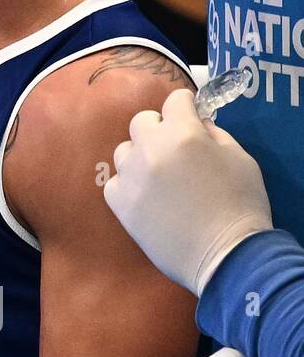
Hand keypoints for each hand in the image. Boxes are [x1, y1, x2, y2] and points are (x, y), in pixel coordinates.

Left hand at [104, 88, 271, 294]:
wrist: (224, 255)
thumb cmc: (240, 205)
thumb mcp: (241, 159)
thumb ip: (215, 135)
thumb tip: (198, 124)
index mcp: (183, 133)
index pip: (174, 100)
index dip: (185, 106)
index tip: (189, 115)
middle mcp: (150, 149)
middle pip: (142, 122)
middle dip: (158, 128)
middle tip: (174, 147)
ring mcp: (130, 176)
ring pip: (124, 150)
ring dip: (140, 156)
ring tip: (159, 176)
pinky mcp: (118, 202)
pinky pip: (116, 182)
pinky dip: (129, 184)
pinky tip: (146, 197)